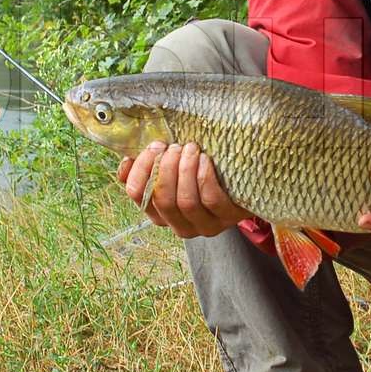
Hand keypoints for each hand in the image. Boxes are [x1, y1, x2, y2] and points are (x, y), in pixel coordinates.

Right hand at [118, 141, 254, 238]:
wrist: (243, 184)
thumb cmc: (202, 173)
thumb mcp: (174, 169)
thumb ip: (149, 166)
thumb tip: (127, 162)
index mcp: (160, 213)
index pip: (138, 194)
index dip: (141, 169)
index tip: (153, 147)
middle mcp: (180, 225)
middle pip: (163, 199)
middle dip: (165, 168)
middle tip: (175, 146)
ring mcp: (205, 225)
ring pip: (186, 201)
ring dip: (184, 170)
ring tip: (190, 148)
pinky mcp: (228, 218)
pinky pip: (211, 199)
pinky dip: (204, 177)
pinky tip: (205, 160)